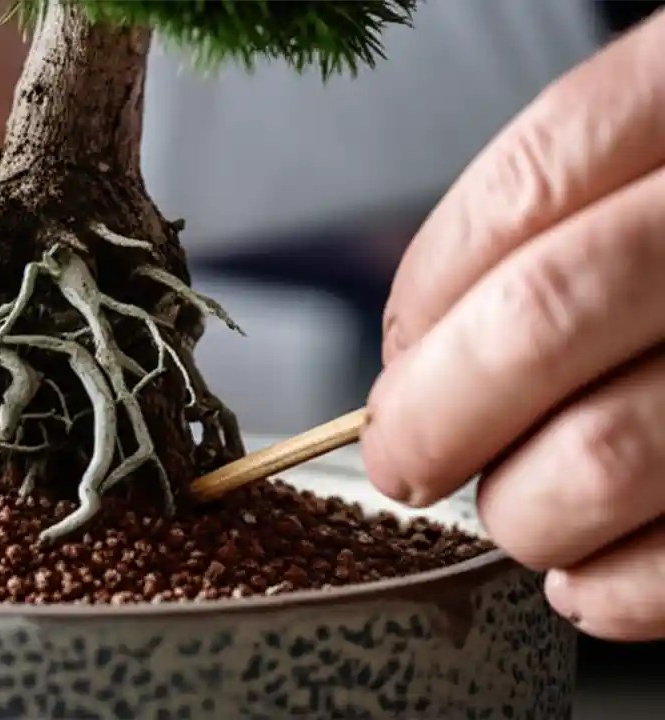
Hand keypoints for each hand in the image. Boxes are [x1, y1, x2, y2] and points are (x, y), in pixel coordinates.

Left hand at [362, 11, 664, 640]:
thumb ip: (566, 212)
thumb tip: (421, 348)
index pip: (526, 191)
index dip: (428, 296)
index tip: (397, 362)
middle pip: (544, 320)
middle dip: (435, 418)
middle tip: (406, 460)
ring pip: (610, 453)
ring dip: (524, 510)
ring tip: (518, 511)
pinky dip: (621, 590)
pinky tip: (589, 577)